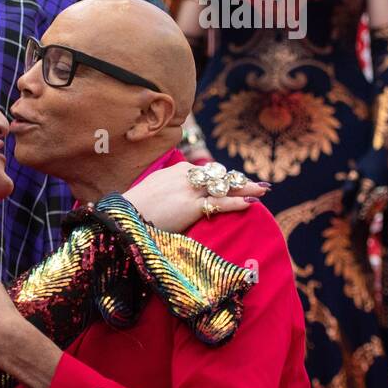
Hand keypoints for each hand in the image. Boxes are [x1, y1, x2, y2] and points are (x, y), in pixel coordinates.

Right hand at [122, 160, 268, 232]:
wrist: (123, 217)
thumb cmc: (134, 208)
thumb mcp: (152, 188)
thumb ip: (167, 185)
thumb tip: (173, 192)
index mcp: (177, 170)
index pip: (207, 172)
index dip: (224, 178)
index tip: (236, 181)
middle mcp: (186, 176)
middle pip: (220, 177)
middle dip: (240, 180)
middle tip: (260, 184)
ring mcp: (190, 191)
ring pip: (224, 187)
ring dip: (247, 187)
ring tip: (264, 190)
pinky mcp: (192, 207)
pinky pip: (220, 203)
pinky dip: (237, 201)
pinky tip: (251, 202)